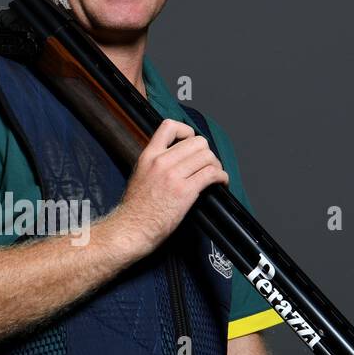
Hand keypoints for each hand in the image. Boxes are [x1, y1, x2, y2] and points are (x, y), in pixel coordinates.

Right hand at [107, 119, 228, 259]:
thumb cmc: (135, 209)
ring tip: (215, 175)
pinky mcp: (184, 191)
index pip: (169, 126)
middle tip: (206, 165)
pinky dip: (221, 177)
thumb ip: (155, 164)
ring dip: (216, 165)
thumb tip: (175, 160)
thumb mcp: (139, 175)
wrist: (132, 229)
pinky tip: (220, 183)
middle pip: (197, 142)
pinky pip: (211, 174)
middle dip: (207, 153)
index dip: (186, 131)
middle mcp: (161, 161)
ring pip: (207, 156)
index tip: (191, 143)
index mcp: (148, 156)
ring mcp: (173, 176)